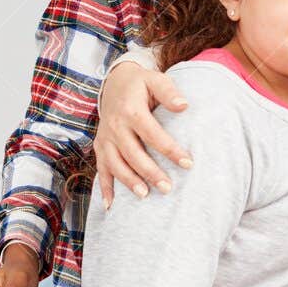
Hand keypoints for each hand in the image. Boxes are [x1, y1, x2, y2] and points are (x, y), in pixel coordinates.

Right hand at [96, 61, 190, 207]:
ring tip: (144, 196)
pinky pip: (101, 169)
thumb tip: (184, 105)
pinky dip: (104, 188)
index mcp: (131, 110)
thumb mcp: (155, 80)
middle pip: (133, 153)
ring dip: (129, 181)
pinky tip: (111, 206)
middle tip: (168, 188)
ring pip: (115, 164)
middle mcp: (115, 126)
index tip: (188, 163)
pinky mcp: (99, 146)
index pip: (153, 134)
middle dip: (150, 172)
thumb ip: (169, 93)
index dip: (170, 150)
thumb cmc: (141, 84)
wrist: (114, 83)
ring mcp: (105, 138)